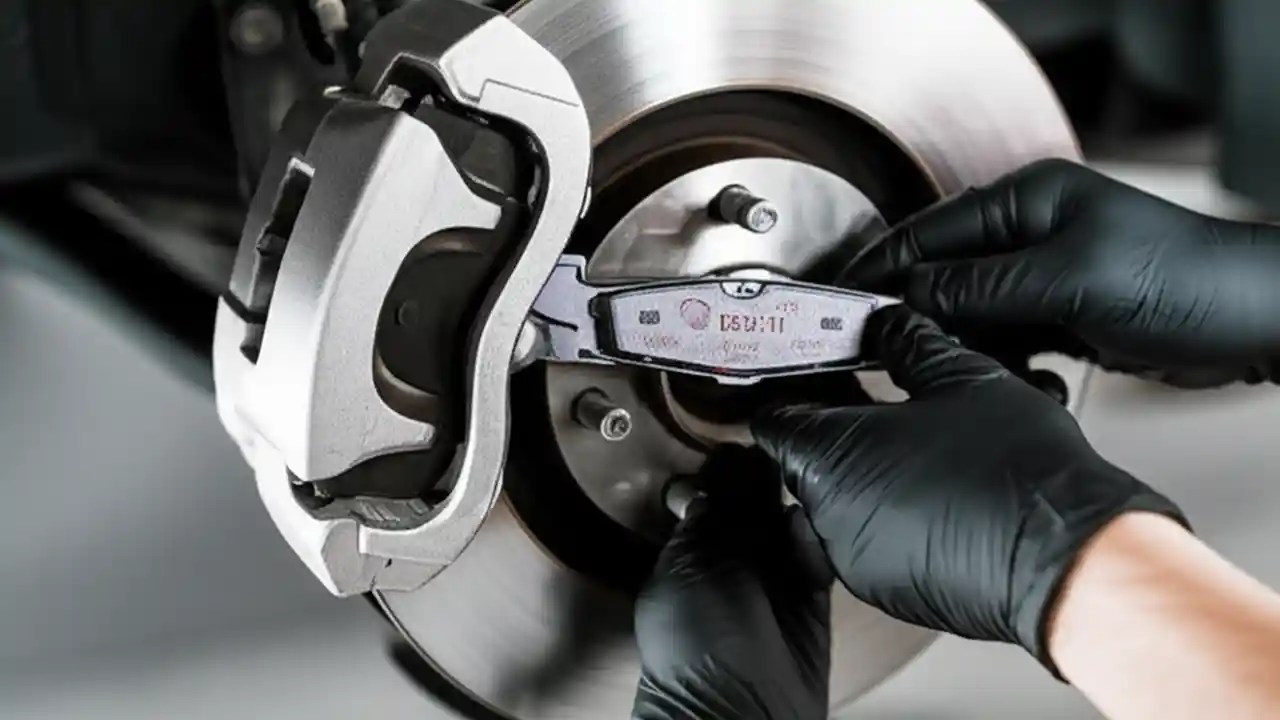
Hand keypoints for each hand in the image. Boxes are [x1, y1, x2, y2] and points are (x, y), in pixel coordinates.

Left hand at [632, 447, 832, 719]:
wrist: (737, 707)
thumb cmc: (692, 645)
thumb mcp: (683, 573)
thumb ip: (701, 530)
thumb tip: (707, 489)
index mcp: (690, 557)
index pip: (715, 502)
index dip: (729, 473)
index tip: (745, 440)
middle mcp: (732, 567)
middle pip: (755, 510)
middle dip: (766, 480)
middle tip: (781, 446)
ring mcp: (773, 584)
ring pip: (788, 528)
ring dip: (795, 502)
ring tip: (803, 471)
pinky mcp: (810, 601)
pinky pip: (818, 560)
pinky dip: (816, 540)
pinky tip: (812, 518)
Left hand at [752, 306, 1185, 671]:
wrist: (1069, 558)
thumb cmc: (1016, 472)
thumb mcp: (960, 376)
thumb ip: (908, 342)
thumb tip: (889, 324)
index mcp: (828, 456)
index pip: (774, 417)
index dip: (793, 388)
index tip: (817, 371)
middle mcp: (826, 516)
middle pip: (807, 458)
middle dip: (840, 424)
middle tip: (878, 395)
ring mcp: (856, 560)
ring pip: (842, 500)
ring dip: (870, 469)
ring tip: (919, 440)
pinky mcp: (890, 589)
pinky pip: (874, 539)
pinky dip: (895, 512)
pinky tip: (938, 487)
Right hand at [842, 158, 1279, 385]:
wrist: (1251, 320)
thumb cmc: (1178, 279)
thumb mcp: (1066, 281)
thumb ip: (979, 289)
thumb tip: (908, 297)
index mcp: (1025, 200)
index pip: (928, 230)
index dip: (882, 267)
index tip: (841, 301)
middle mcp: (1028, 233)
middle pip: (944, 274)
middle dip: (920, 315)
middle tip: (886, 353)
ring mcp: (1043, 275)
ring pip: (971, 314)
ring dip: (964, 347)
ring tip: (955, 377)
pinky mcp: (1060, 314)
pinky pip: (1005, 338)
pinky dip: (999, 362)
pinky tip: (1009, 381)